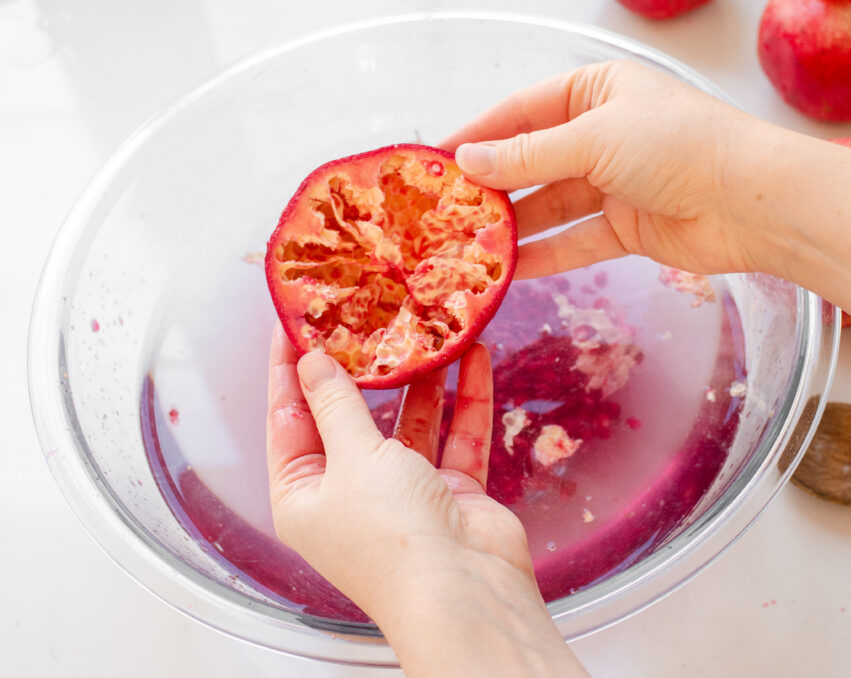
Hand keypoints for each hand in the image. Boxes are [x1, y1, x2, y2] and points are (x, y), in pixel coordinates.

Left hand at [265, 324, 587, 676]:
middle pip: (352, 415)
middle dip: (365, 366)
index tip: (295, 317)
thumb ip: (336, 403)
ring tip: (428, 326)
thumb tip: (312, 361)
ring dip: (423, 377)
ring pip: (410, 421)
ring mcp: (403, 492)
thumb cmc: (389, 533)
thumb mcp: (351, 457)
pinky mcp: (449, 491)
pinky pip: (455, 436)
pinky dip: (466, 400)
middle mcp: (350, 491)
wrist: (465, 592)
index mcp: (303, 492)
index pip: (288, 416)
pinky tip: (475, 357)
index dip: (289, 366)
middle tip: (368, 312)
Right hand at [442, 59, 775, 279]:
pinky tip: (511, 270)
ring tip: (468, 248)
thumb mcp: (593, 140)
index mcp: (596, 91)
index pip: (521, 111)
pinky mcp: (628, 227)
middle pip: (533, 161)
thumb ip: (528, 157)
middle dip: (492, 189)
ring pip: (551, 206)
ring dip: (514, 227)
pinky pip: (576, 239)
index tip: (433, 161)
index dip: (477, 136)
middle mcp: (603, 133)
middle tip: (444, 215)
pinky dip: (546, 254)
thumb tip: (468, 162)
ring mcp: (615, 183)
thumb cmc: (679, 146)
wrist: (750, 201)